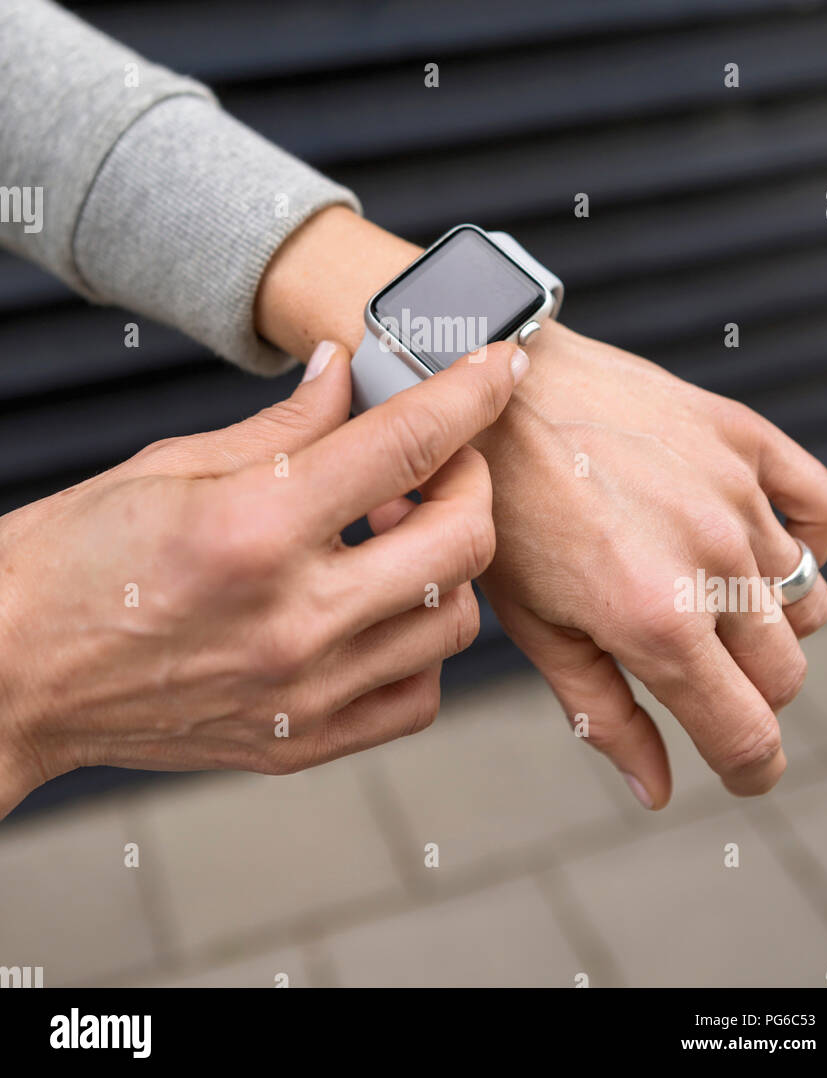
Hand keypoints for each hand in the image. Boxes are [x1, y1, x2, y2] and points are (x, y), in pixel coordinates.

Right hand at [0, 340, 524, 817]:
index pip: (406, 444)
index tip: (498, 365)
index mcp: (255, 528)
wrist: (11, 673)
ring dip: (445, 563)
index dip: (468, 392)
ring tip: (390, 534)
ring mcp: (304, 692)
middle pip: (461, 540)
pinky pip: (416, 694)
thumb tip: (346, 369)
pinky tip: (375, 606)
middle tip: (436, 460)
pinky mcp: (301, 741)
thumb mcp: (171, 462)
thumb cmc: (74, 560)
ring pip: (454, 621)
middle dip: (471, 480)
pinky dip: (418, 642)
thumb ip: (283, 424)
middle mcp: (293, 619)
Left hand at [478, 322, 826, 807]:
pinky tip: (753, 544)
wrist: (487, 394)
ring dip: (767, 624)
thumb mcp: (532, 625)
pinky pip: (823, 508)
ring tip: (704, 600)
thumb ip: (603, 713)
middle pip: (784, 676)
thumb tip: (656, 789)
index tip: (739, 769)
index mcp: (654, 620)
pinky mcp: (741, 437)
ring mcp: (734, 494)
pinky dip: (804, 539)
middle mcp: (711, 561)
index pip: (748, 732)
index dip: (750, 769)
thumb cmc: (496, 509)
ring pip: (804, 603)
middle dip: (747, 696)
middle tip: (694, 672)